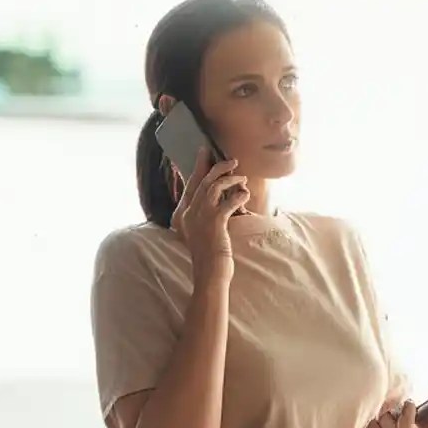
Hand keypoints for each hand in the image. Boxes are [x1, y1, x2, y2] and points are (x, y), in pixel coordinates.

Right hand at [170, 148, 248, 279]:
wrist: (209, 274)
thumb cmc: (208, 256)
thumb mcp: (201, 232)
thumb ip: (204, 215)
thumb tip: (219, 197)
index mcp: (182, 215)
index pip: (191, 185)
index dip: (199, 167)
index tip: (206, 152)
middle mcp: (188, 214)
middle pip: (202, 181)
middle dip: (217, 167)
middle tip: (231, 160)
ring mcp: (200, 218)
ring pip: (214, 187)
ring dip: (231, 180)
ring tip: (242, 178)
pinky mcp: (214, 223)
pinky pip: (228, 201)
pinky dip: (239, 195)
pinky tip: (245, 195)